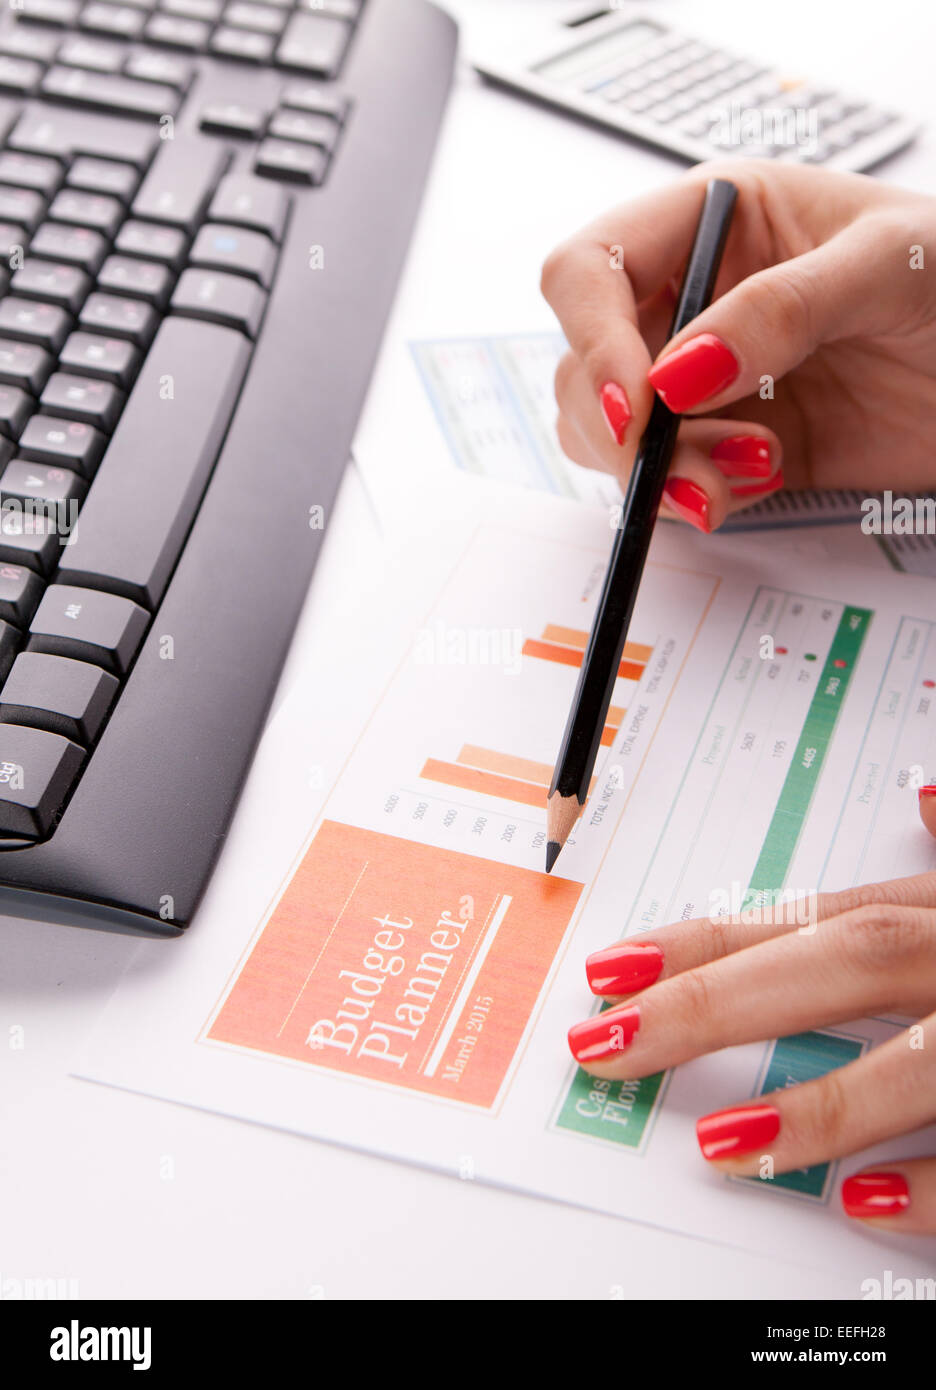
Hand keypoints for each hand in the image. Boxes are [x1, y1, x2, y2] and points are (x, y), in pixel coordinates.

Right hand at [540, 161, 935, 531]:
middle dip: (626, 427)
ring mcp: (705, 380)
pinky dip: (696, 495)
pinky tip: (761, 476)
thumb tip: (681, 371)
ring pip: (610, 434)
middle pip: (585, 367)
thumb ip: (782, 309)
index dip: (593, 337)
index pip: (590, 271)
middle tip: (694, 463)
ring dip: (661, 470)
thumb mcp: (889, 265)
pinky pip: (669, 481)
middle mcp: (691, 299)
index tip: (637, 404)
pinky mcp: (730, 446)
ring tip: (752, 467)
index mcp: (711, 221)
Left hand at [567, 789, 935, 1233]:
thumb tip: (927, 797)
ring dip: (824, 1100)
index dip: (705, 941)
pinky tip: (859, 1206)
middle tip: (606, 1040)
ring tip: (720, 1140)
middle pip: (839, 962)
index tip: (608, 970)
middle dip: (717, 999)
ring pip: (918, 1059)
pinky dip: (935, 1183)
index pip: (810, 919)